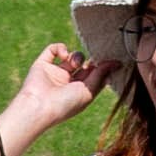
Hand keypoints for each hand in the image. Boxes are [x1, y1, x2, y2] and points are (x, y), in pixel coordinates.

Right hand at [0, 36, 103, 151]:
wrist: (39, 106)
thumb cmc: (65, 104)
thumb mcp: (88, 91)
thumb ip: (101, 75)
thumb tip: (116, 63)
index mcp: (80, 92)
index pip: (95, 76)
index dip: (103, 68)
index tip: (114, 60)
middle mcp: (68, 82)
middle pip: (85, 65)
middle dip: (91, 60)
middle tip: (96, 57)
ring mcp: (55, 73)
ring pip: (71, 56)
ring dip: (77, 56)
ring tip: (75, 64)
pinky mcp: (43, 64)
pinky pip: (53, 49)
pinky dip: (60, 48)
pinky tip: (63, 56)